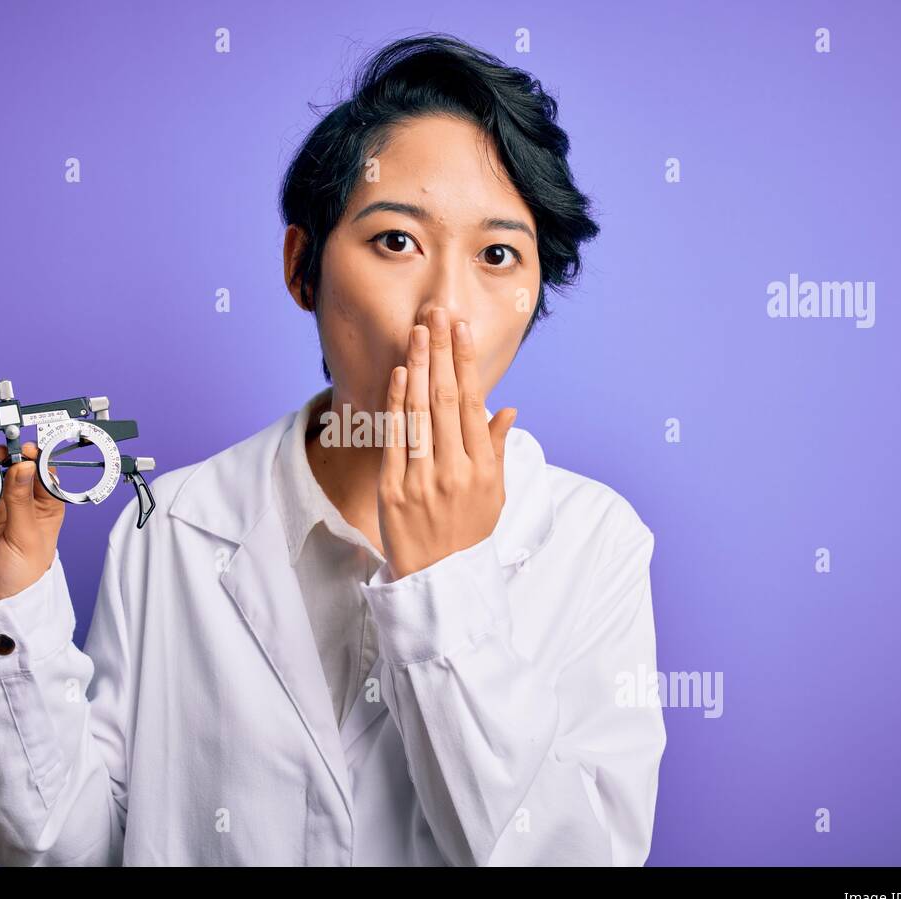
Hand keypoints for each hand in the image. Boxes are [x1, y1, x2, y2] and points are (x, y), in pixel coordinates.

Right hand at [0, 441, 65, 616]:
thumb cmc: (19, 579)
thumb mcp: (27, 538)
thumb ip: (21, 500)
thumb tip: (24, 464)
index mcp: (43, 505)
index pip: (40, 468)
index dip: (33, 456)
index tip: (24, 452)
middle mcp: (16, 500)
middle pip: (6, 465)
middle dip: (1, 468)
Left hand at [377, 307, 517, 579]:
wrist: (440, 582)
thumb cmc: (469, 533)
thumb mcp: (495, 493)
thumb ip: (497, 448)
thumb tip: (507, 408)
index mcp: (483, 468)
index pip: (472, 404)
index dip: (466, 363)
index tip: (462, 330)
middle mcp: (454, 470)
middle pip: (445, 398)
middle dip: (441, 351)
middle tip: (438, 313)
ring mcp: (422, 480)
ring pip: (419, 412)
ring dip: (417, 366)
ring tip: (417, 331)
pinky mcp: (392, 490)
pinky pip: (393, 439)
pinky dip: (395, 403)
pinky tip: (397, 373)